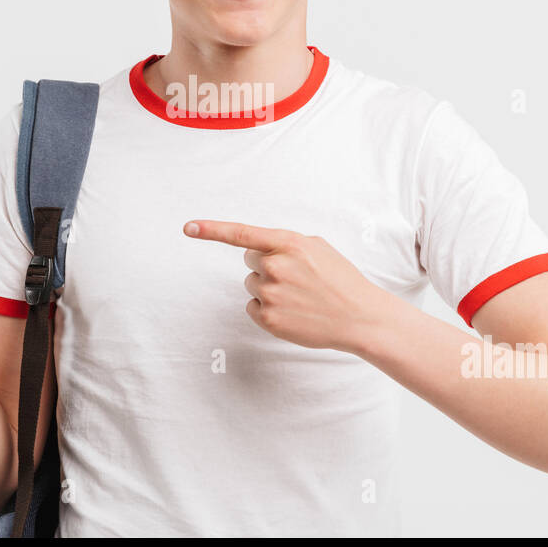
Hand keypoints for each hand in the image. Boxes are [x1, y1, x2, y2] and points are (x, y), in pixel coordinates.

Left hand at [183, 219, 387, 354]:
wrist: (359, 317)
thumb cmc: (340, 279)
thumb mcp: (317, 247)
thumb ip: (285, 243)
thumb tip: (259, 248)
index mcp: (289, 244)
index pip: (241, 234)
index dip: (211, 230)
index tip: (188, 228)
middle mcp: (275, 267)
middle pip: (249, 260)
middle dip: (265, 265)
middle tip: (295, 276)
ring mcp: (270, 294)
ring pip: (252, 284)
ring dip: (268, 287)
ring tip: (298, 296)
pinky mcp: (268, 318)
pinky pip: (253, 307)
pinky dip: (267, 308)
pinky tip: (292, 311)